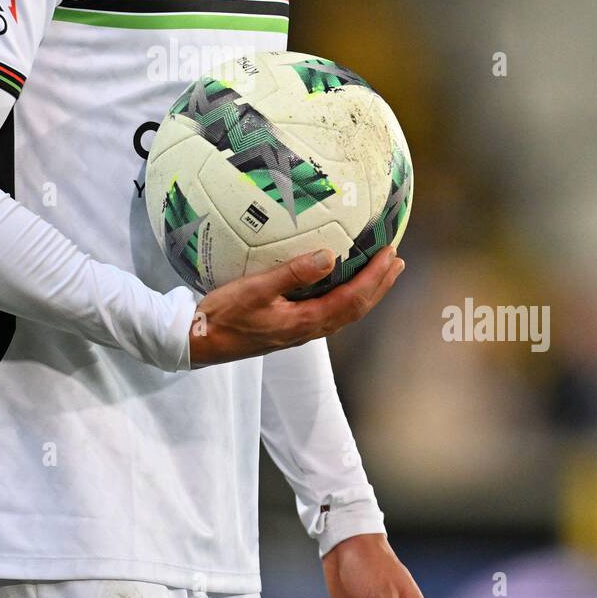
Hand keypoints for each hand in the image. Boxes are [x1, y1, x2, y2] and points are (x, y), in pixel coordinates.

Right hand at [188, 245, 404, 366]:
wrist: (200, 342)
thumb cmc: (223, 316)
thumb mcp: (255, 289)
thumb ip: (293, 273)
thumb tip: (329, 256)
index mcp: (305, 321)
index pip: (352, 299)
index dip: (375, 278)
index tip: (390, 255)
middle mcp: (308, 330)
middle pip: (355, 308)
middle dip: (379, 285)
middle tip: (396, 262)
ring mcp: (299, 332)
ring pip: (344, 313)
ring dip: (366, 292)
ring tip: (379, 273)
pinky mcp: (289, 329)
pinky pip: (329, 313)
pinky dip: (345, 297)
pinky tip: (339, 285)